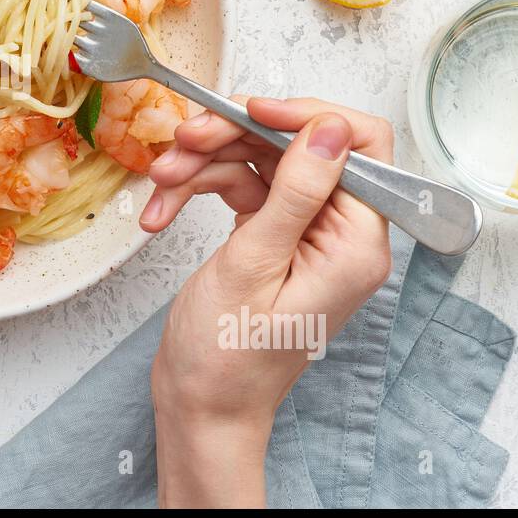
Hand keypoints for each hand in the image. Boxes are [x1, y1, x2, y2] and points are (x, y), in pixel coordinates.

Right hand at [142, 97, 393, 506]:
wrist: (201, 408)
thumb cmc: (228, 356)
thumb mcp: (255, 264)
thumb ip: (296, 191)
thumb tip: (331, 127)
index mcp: (356, 242)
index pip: (358, 144)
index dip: (306, 115)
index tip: (251, 109)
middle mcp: (339, 233)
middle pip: (296, 146)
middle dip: (233, 137)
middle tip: (183, 140)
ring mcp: (304, 234)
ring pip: (259, 162)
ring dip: (203, 165)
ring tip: (159, 182)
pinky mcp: (272, 236)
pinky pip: (240, 188)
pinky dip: (198, 191)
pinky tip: (160, 211)